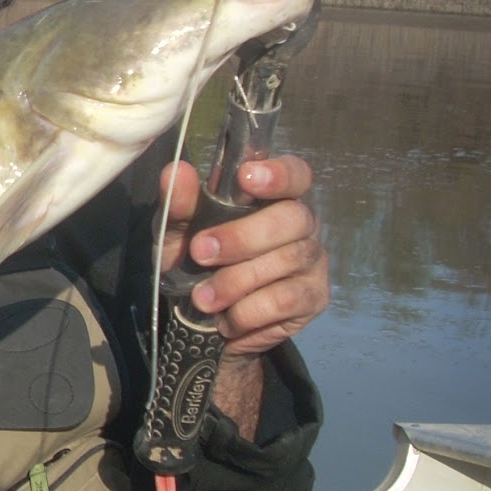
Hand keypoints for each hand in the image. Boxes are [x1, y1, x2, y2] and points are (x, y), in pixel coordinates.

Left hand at [158, 155, 327, 357]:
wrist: (200, 318)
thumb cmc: (195, 260)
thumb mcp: (177, 233)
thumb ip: (179, 203)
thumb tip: (176, 171)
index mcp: (273, 197)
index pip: (295, 174)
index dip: (278, 174)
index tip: (247, 178)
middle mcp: (302, 224)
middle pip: (292, 218)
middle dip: (242, 237)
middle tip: (201, 253)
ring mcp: (313, 260)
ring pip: (287, 261)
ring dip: (236, 281)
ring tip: (203, 298)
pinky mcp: (314, 297)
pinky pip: (285, 300)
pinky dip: (248, 311)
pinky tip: (228, 319)